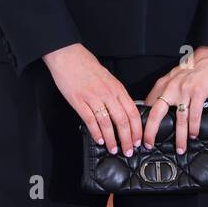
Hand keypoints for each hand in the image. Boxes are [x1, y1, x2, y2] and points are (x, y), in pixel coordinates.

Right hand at [42, 43, 142, 157]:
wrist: (68, 56)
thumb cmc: (87, 66)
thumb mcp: (108, 78)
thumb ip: (116, 94)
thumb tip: (123, 111)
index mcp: (117, 88)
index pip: (133, 112)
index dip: (137, 129)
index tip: (138, 140)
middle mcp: (108, 93)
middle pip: (123, 121)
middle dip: (128, 139)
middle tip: (129, 150)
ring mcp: (93, 98)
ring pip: (107, 124)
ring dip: (112, 140)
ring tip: (114, 149)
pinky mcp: (79, 101)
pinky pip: (91, 121)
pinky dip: (96, 133)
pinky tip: (99, 140)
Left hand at [141, 46, 207, 153]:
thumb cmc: (195, 67)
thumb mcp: (176, 76)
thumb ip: (167, 90)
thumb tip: (159, 107)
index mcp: (164, 83)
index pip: (148, 105)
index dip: (143, 120)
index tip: (141, 133)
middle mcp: (172, 87)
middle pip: (156, 113)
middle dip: (151, 132)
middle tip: (148, 145)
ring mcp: (185, 90)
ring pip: (179, 119)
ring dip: (179, 137)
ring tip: (179, 148)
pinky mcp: (199, 92)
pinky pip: (194, 114)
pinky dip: (194, 127)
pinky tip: (193, 135)